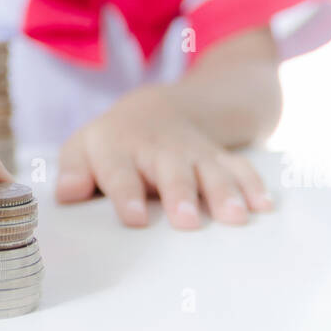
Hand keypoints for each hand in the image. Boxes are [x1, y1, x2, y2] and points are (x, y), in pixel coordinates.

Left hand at [53, 83, 273, 227]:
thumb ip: (72, 171)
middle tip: (189, 221)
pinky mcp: (219, 156)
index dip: (127, 196)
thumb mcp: (83, 149)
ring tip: (236, 217)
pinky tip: (265, 206)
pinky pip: (240, 167)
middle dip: (181, 194)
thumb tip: (66, 194)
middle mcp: (159, 150)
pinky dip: (254, 184)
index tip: (136, 219)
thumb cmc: (113, 143)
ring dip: (225, 192)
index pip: (121, 173)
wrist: (158, 108)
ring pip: (211, 169)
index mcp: (119, 149)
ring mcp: (193, 153)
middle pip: (172, 171)